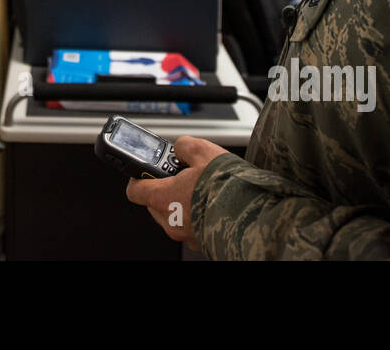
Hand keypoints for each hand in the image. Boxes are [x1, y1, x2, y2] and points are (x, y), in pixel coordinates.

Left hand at [126, 136, 230, 251]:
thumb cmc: (227, 187)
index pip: (135, 190)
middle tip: (183, 177)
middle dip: (166, 189)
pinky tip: (214, 204)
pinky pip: (192, 227)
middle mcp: (170, 221)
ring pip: (174, 217)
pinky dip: (198, 216)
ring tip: (203, 190)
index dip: (139, 178)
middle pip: (155, 204)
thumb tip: (181, 147)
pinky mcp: (202, 243)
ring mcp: (186, 235)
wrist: (254, 216)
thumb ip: (184, 146)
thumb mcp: (203, 151)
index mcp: (163, 198)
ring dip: (183, 203)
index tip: (146, 170)